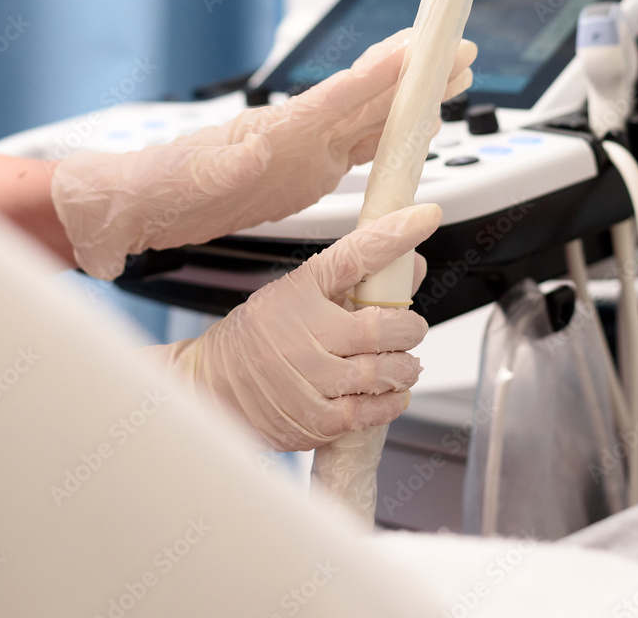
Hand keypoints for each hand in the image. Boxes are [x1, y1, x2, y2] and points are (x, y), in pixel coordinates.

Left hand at [51, 31, 474, 278]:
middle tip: (457, 47)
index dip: (382, 72)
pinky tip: (411, 131)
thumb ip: (223, 166)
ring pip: (372, 117)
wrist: (147, 204)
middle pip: (370, 97)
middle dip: (415, 71)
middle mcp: (300, 134)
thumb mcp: (188, 180)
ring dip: (411, 98)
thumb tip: (252, 152)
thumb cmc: (162, 185)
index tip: (420, 46)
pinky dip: (392, 136)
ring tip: (448, 79)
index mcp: (276, 131)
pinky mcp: (308, 171)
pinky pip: (362, 148)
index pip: (339, 95)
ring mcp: (307, 151)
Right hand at [143, 204, 440, 450]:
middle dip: (409, 329)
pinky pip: (366, 414)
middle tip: (407, 329)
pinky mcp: (311, 420)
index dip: (396, 235)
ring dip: (404, 368)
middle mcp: (306, 336)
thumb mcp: (301, 288)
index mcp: (305, 294)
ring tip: (400, 362)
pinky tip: (388, 393)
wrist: (211, 383)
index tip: (426, 216)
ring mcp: (309, 381)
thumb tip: (411, 266)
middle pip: (382, 328)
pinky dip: (388, 403)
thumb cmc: (258, 332)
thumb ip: (358, 274)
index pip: (357, 256)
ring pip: (381, 374)